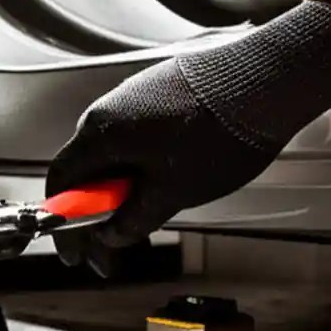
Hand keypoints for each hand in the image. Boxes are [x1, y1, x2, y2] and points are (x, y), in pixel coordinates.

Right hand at [46, 0, 330, 275]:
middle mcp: (110, 109)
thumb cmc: (219, 133)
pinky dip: (141, 170)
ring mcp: (137, 97)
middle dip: (98, 215)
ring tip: (145, 222)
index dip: (64, 225)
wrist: (268, 78)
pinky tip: (164, 187)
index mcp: (100, 133)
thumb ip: (134, 219)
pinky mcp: (163, 92)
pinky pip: (137, 139)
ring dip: (122, 194)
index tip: (76, 252)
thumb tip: (113, 233)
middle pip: (87, 171)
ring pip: (115, 156)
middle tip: (115, 248)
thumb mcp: (172, 193)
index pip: (61, 184)